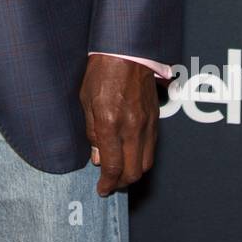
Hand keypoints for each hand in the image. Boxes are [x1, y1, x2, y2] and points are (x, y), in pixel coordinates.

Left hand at [78, 54, 158, 195]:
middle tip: (110, 184)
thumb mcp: (86, 102)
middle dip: (121, 183)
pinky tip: (130, 155)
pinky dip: (141, 158)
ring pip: (146, 163)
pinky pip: (152, 149)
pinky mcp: (156, 120)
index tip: (102, 189)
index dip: (107, 184)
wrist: (127, 53)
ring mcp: (147, 125)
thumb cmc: (101, 73)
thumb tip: (98, 158)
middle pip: (133, 172)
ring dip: (133, 173)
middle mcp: (131, 128)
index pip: (113, 166)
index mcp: (110, 124)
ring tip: (120, 172)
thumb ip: (92, 133)